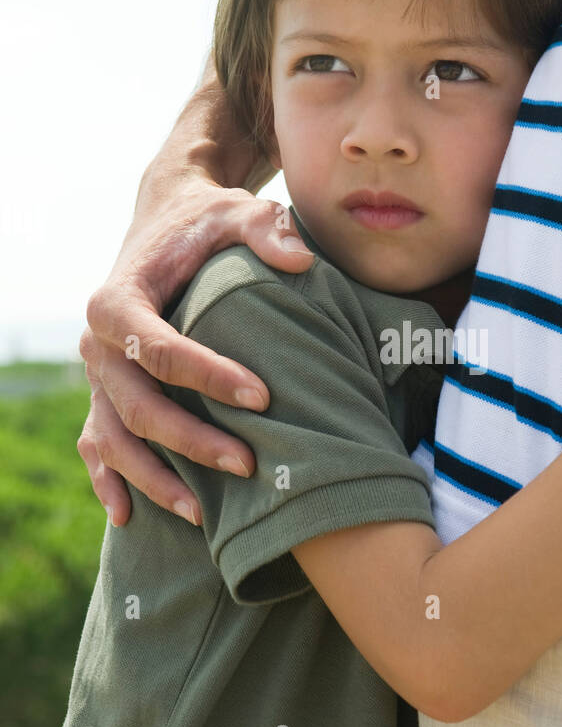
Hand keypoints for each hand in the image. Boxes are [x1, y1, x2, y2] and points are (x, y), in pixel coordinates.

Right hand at [78, 171, 312, 526]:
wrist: (163, 220)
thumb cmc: (202, 222)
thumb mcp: (235, 209)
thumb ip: (265, 227)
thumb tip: (300, 259)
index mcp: (119, 299)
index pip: (160, 348)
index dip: (209, 375)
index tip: (263, 396)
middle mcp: (97, 343)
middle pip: (137, 405)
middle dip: (189, 442)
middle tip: (247, 466)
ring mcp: (96, 375)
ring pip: (114, 438)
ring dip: (154, 479)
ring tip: (201, 515)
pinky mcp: (104, 394)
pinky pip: (97, 444)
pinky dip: (110, 480)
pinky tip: (130, 517)